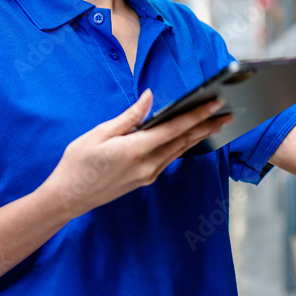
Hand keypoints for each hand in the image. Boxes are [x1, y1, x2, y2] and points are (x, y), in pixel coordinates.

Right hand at [43, 90, 232, 215]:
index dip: (197, 115)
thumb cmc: (78, 163)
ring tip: (215, 123)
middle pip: (184, 141)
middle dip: (207, 125)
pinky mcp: (145, 180)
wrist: (68, 198)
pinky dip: (183, 146)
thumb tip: (149, 98)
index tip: (215, 104)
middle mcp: (147, 165)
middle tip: (227, 113)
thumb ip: (129, 117)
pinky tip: (189, 137)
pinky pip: (169, 159)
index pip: (174, 129)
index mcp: (135, 150)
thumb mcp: (99, 134)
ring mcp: (148, 175)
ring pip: (179, 151)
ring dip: (198, 136)